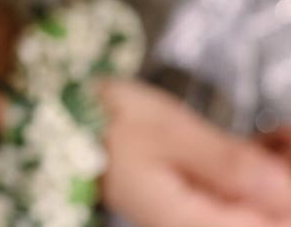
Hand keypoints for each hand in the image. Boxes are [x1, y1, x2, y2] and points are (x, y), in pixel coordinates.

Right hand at [101, 80, 290, 226]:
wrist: (64, 116)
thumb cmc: (107, 121)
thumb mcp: (170, 132)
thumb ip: (228, 163)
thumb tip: (286, 189)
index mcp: (190, 222)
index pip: (272, 223)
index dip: (288, 188)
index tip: (286, 144)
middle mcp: (196, 225)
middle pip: (270, 216)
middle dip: (284, 175)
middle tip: (281, 134)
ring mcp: (196, 212)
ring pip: (263, 204)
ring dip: (277, 169)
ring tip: (276, 133)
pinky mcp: (195, 194)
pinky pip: (243, 192)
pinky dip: (259, 166)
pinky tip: (262, 140)